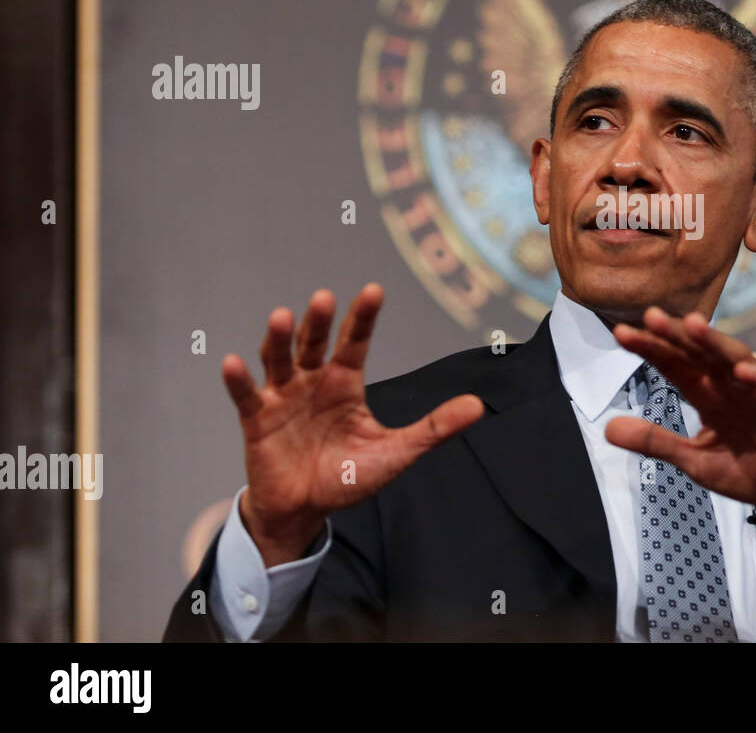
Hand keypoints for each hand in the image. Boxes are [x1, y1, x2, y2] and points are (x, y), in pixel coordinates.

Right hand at [221, 283, 483, 565]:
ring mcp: (283, 397)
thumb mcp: (396, 452)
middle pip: (316, 342)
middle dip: (320, 321)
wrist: (305, 510)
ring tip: (281, 317)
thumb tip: (478, 406)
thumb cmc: (349, 476)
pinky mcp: (258, 419)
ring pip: (279, 359)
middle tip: (325, 298)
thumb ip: (434, 428)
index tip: (374, 290)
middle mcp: (313, 380)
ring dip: (279, 338)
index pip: (356, 341)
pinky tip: (233, 363)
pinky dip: (238, 380)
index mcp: (346, 382)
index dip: (363, 317)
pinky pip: (246, 396)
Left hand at [603, 306, 755, 527]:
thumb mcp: (696, 461)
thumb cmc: (754, 470)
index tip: (621, 334)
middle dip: (676, 335)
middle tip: (651, 317)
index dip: (650, 348)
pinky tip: (741, 371)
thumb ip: (656, 443)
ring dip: (715, 341)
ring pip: (735, 357)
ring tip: (693, 325)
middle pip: (699, 352)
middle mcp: (730, 384)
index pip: (674, 364)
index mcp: (707, 394)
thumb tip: (608, 428)